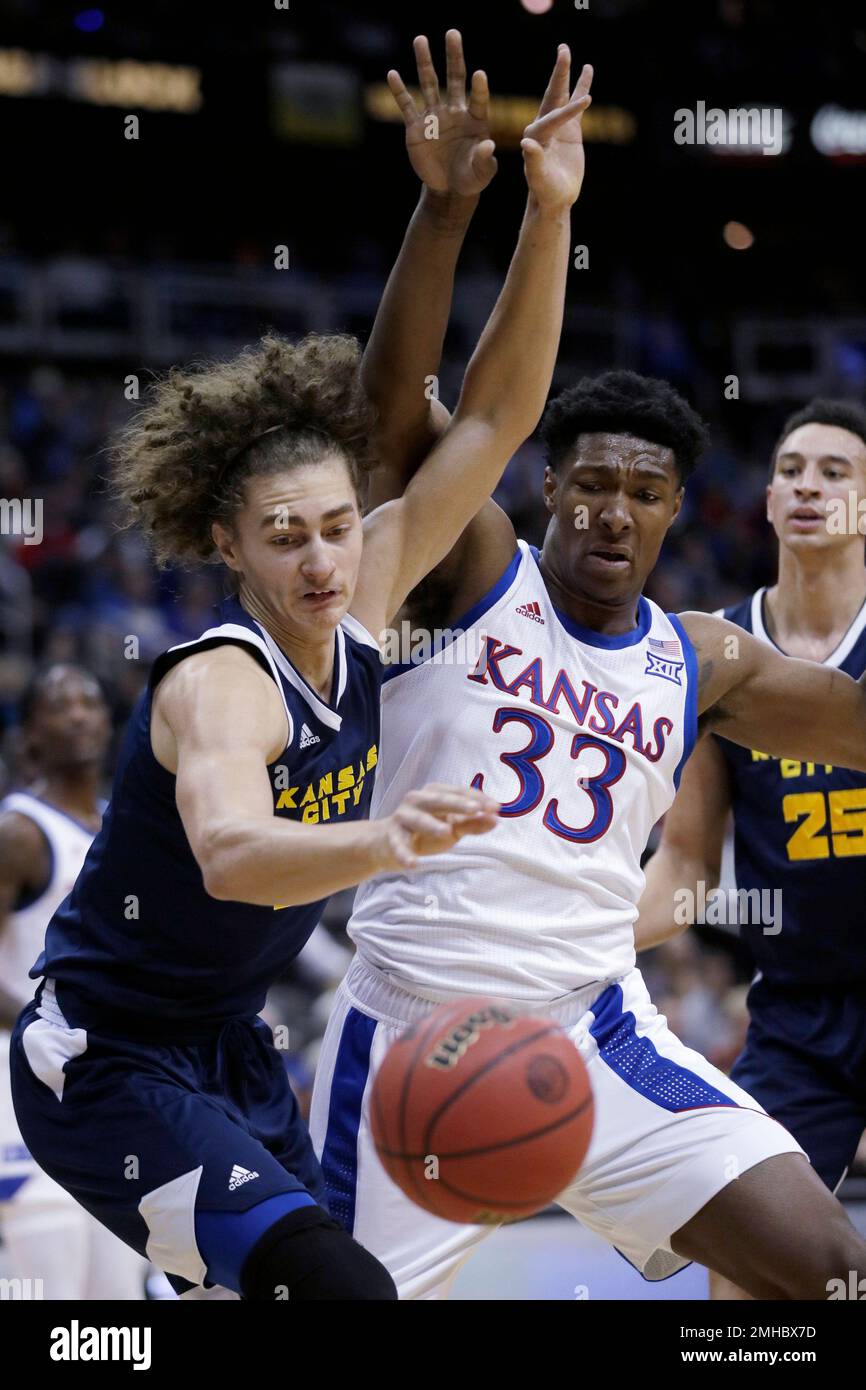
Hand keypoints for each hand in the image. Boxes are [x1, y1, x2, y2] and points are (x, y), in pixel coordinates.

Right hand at [376, 783, 499, 870]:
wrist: (388, 843)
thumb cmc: (426, 831)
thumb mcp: (453, 827)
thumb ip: (473, 823)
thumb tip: (496, 819)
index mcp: (435, 793)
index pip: (459, 792)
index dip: (477, 798)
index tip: (496, 808)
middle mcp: (418, 800)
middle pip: (439, 799)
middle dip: (457, 804)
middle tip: (475, 809)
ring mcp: (403, 817)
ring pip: (418, 819)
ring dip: (432, 825)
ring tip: (447, 832)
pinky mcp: (392, 836)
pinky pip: (399, 845)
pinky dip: (404, 854)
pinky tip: (413, 864)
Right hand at [387, 29, 496, 196]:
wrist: (449, 188)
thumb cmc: (470, 178)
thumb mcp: (481, 173)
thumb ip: (485, 160)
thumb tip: (489, 146)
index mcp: (475, 120)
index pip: (478, 100)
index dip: (479, 88)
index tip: (479, 74)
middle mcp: (455, 112)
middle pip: (454, 79)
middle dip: (454, 57)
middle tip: (452, 33)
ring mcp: (435, 117)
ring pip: (429, 84)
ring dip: (425, 62)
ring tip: (420, 39)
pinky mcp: (416, 128)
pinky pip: (407, 106)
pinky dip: (399, 91)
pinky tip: (392, 74)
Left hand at [522, 48, 592, 211]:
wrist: (554, 199)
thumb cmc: (545, 192)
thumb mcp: (539, 179)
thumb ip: (534, 161)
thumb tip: (527, 144)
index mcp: (534, 136)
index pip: (552, 118)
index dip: (569, 110)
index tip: (587, 102)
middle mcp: (542, 127)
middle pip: (553, 95)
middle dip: (558, 74)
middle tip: (563, 51)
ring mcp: (556, 126)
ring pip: (562, 95)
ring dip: (565, 74)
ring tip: (567, 52)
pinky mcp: (568, 129)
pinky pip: (575, 105)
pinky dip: (581, 89)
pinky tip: (587, 72)